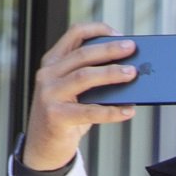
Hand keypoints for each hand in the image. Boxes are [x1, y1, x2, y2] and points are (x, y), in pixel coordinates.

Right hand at [22, 23, 138, 170]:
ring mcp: (49, 94)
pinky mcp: (55, 116)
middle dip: (110, 50)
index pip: (75, 34)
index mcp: (53, 62)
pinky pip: (89, 111)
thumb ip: (92, 78)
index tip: (119, 34)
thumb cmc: (66, 114)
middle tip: (132, 49)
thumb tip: (129, 71)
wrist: (43, 146)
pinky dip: (112, 111)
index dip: (97, 29)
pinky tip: (129, 110)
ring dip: (111, 74)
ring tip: (132, 74)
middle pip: (83, 55)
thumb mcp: (74, 90)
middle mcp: (47, 74)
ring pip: (84, 77)